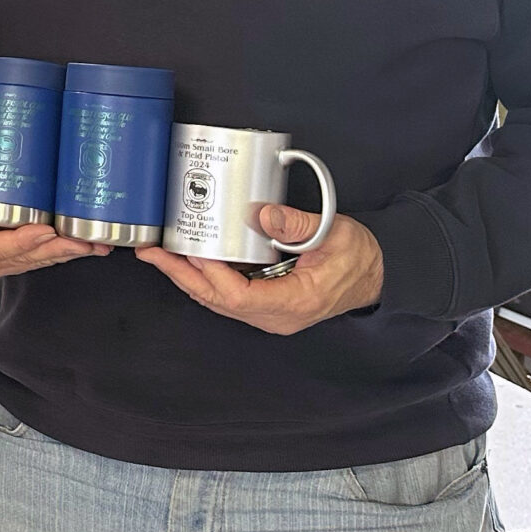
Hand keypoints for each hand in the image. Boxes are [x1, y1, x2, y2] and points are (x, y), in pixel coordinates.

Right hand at [0, 158, 109, 278]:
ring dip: (63, 255)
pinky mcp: (7, 257)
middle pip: (17, 259)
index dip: (19, 243)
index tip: (44, 231)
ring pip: (32, 262)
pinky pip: (35, 259)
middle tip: (79, 241)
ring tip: (90, 245)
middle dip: (52, 251)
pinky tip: (84, 248)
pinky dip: (61, 254)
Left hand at [137, 205, 383, 335]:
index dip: (211, 275)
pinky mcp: (265, 303)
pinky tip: (187, 260)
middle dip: (182, 275)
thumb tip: (263, 215)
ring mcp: (269, 313)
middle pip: (217, 300)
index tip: (192, 252)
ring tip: (160, 255)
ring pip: (217, 299)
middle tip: (154, 253)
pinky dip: (204, 277)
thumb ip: (297, 225)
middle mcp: (276, 315)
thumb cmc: (359, 259)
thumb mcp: (335, 234)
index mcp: (294, 303)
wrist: (376, 276)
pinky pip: (227, 294)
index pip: (239, 297)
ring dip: (187, 276)